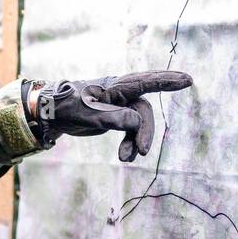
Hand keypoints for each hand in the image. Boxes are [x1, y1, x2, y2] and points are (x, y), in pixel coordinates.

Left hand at [30, 70, 192, 161]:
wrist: (50, 114)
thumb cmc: (65, 107)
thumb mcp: (86, 113)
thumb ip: (111, 117)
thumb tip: (136, 121)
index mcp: (114, 86)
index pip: (144, 82)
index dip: (166, 80)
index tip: (187, 80)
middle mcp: (120, 94)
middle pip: (143, 111)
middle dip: (145, 131)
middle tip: (142, 151)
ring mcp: (119, 106)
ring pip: (138, 123)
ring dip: (136, 141)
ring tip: (127, 158)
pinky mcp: (115, 118)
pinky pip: (130, 131)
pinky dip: (129, 143)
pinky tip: (125, 156)